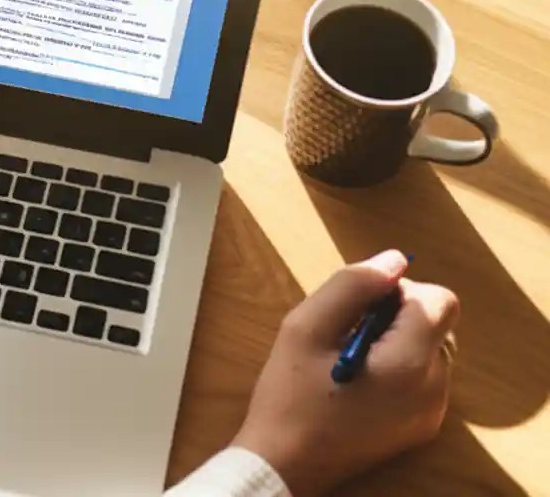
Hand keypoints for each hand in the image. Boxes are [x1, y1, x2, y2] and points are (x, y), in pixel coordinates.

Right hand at [232, 250, 458, 495]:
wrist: (285, 466)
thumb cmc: (289, 397)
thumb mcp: (305, 328)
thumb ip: (352, 285)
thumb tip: (393, 259)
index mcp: (410, 363)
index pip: (439, 300)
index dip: (400, 291)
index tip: (360, 308)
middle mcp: (434, 389)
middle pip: (435, 324)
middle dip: (395, 317)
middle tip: (346, 335)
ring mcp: (431, 412)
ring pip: (430, 349)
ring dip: (396, 342)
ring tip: (350, 361)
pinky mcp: (422, 428)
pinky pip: (424, 378)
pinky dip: (398, 368)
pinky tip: (359, 383)